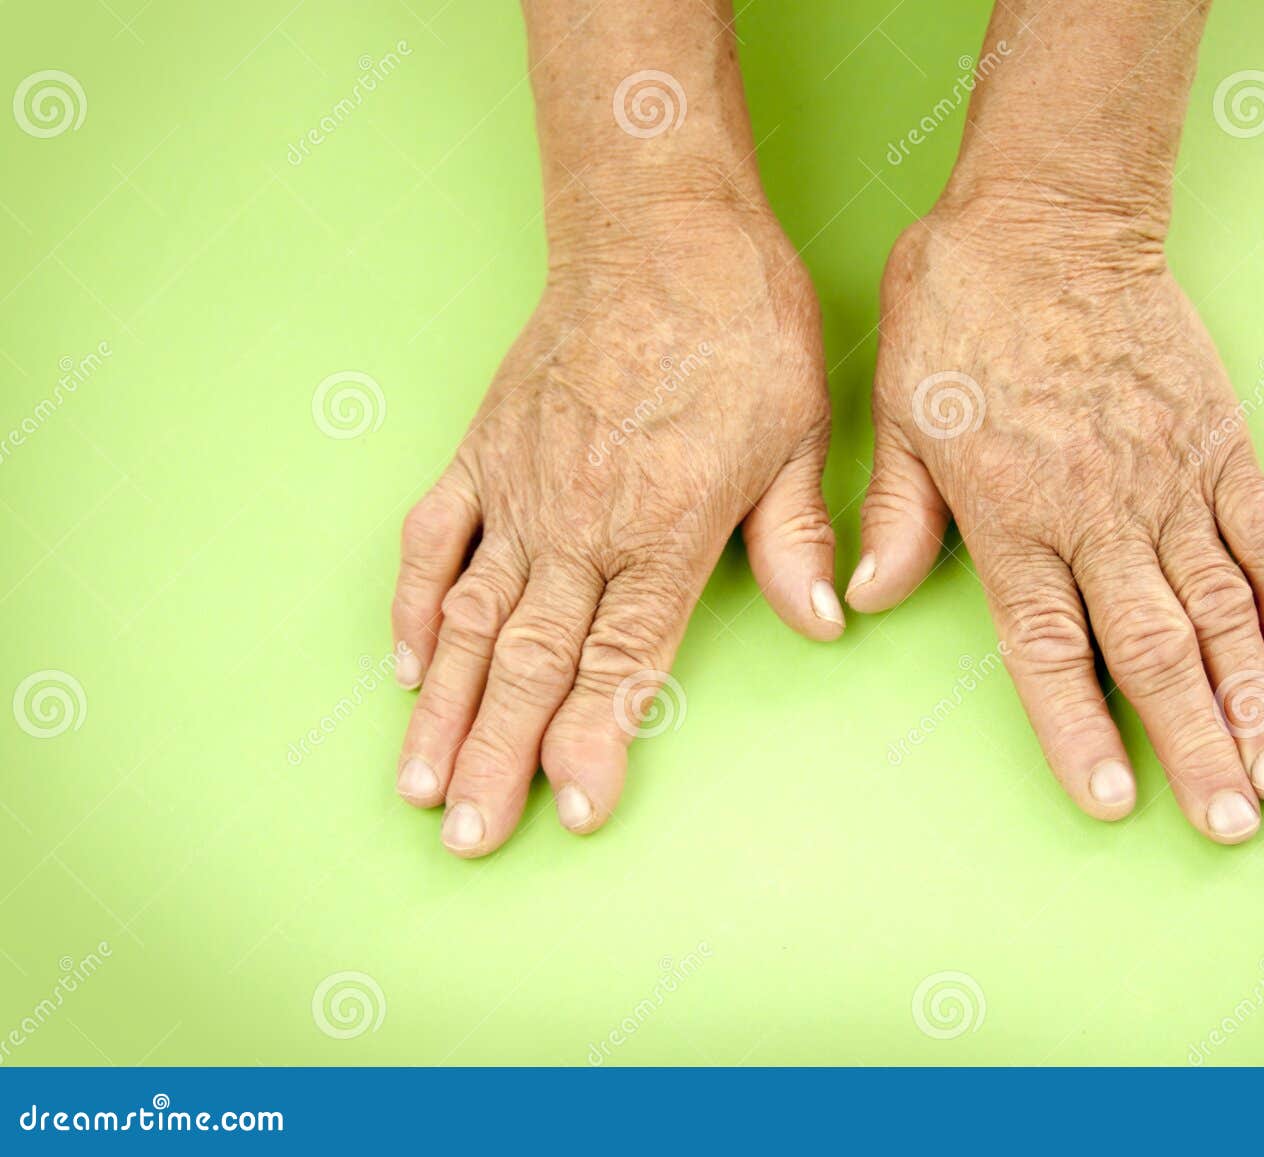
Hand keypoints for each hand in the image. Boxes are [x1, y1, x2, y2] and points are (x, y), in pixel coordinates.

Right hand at [390, 205, 838, 856]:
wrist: (660, 228)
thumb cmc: (741, 327)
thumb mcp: (799, 432)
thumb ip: (796, 536)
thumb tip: (825, 622)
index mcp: (664, 529)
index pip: (622, 663)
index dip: (596, 745)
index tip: (571, 813)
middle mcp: (581, 523)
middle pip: (533, 665)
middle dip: (501, 759)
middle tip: (470, 838)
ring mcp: (521, 487)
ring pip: (472, 621)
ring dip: (446, 709)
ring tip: (420, 786)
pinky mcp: (485, 449)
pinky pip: (435, 539)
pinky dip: (416, 606)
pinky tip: (406, 667)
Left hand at [850, 202, 1263, 843]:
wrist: (1048, 215)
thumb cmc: (958, 311)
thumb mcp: (897, 412)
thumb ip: (893, 513)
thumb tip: (865, 602)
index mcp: (1014, 515)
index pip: (1052, 650)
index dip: (1082, 734)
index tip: (1117, 805)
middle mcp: (1100, 510)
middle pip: (1156, 649)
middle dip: (1194, 746)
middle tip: (1232, 822)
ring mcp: (1170, 476)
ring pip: (1221, 606)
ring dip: (1253, 698)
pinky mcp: (1220, 437)